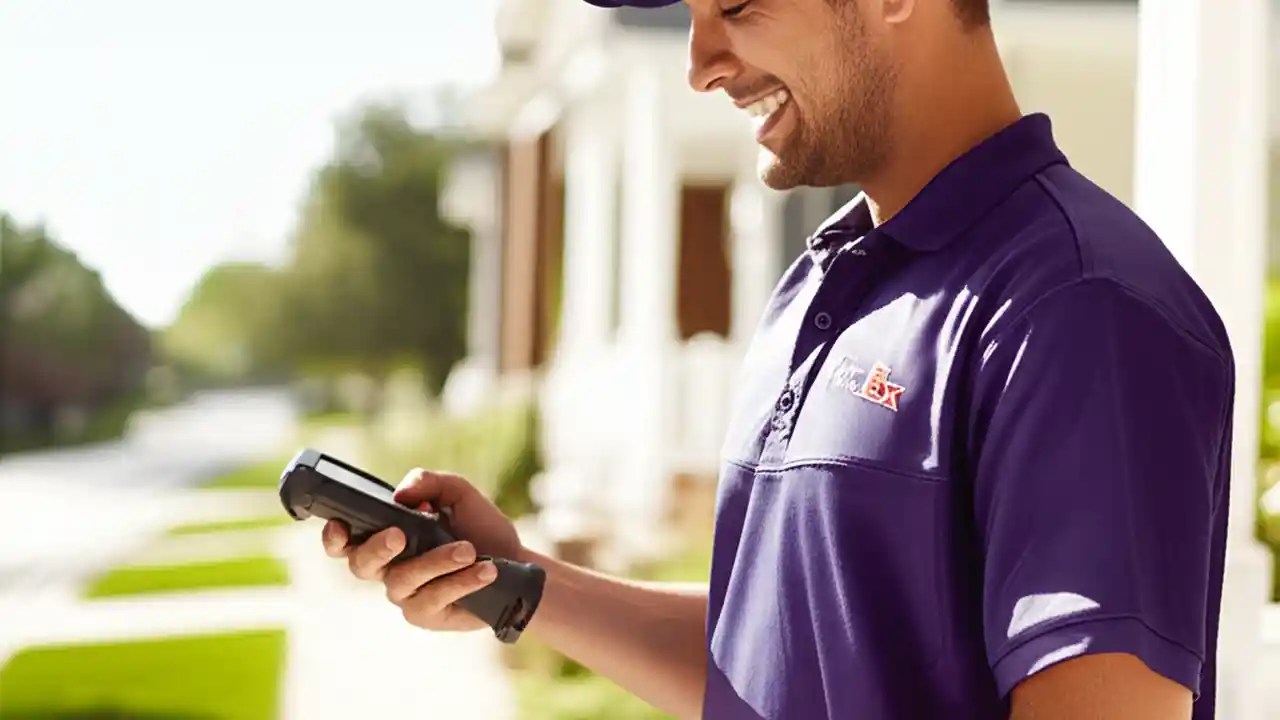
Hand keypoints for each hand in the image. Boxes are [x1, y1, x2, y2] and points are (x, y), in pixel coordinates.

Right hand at [320, 467, 524, 631]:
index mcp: (386, 536)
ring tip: (469, 550)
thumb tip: (401, 493)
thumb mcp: (458, 494)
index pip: (347, 540)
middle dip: (377, 548)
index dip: (334, 536)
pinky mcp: (426, 615)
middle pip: (361, 564)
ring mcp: (406, 594)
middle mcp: (389, 567)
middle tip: (399, 534)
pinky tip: (485, 570)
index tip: (339, 525)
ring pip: (402, 580)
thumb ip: (429, 482)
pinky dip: (459, 581)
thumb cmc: (479, 527)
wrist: (514, 561)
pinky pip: (433, 599)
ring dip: (435, 562)